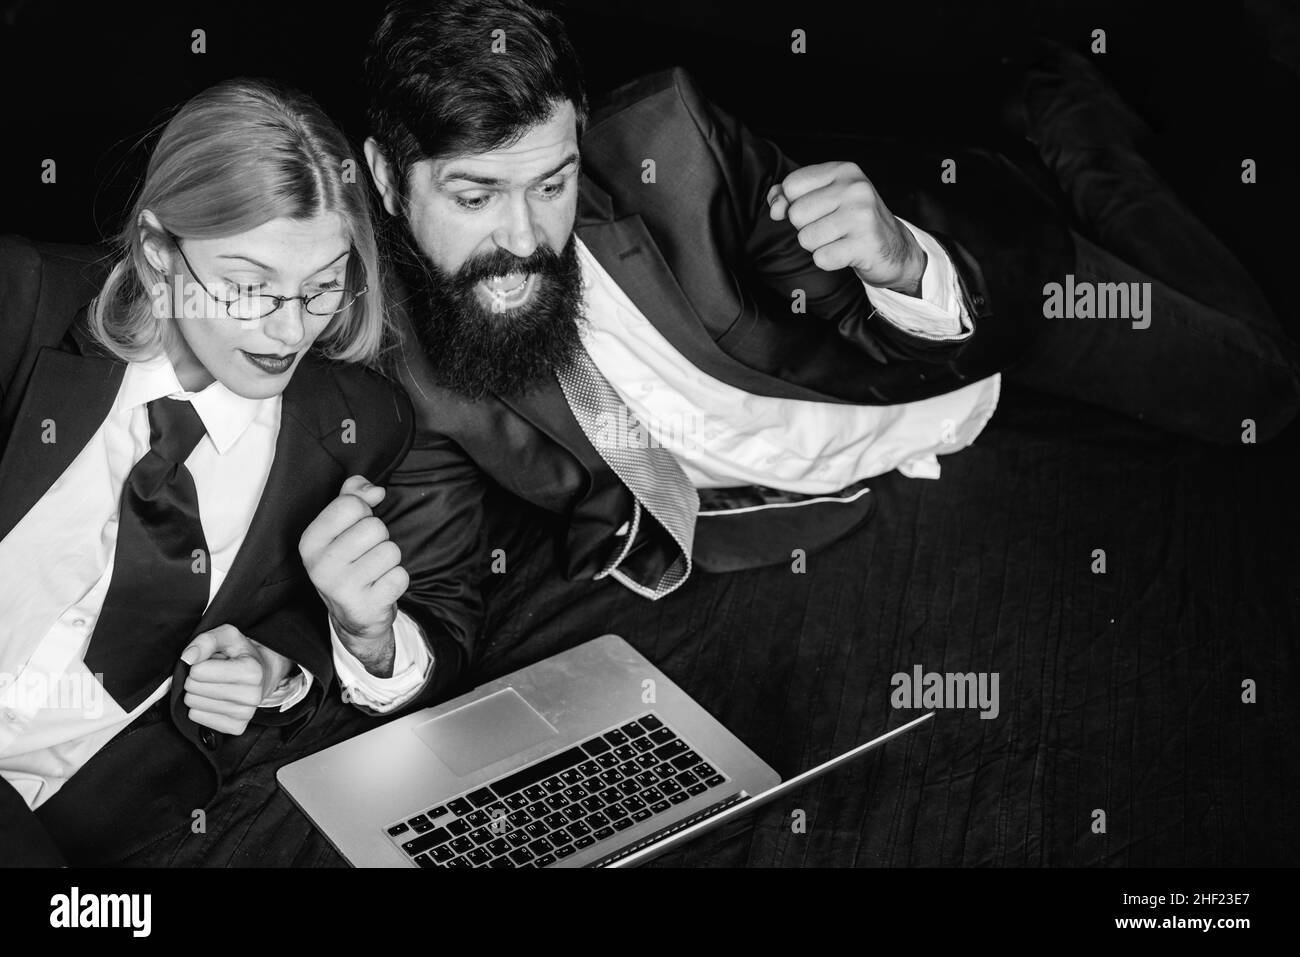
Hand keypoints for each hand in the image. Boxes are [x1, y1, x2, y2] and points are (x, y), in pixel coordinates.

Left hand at [180, 625, 289, 734]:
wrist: (263, 675)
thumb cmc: (241, 654)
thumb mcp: (227, 636)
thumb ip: (206, 641)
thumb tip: (187, 658)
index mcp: (252, 672)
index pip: (198, 672)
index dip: (198, 664)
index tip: (212, 662)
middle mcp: (252, 696)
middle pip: (193, 689)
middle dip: (195, 679)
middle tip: (211, 674)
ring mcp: (245, 715)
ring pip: (194, 705)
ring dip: (197, 693)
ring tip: (214, 685)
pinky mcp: (236, 728)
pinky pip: (198, 718)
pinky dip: (200, 708)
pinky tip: (214, 699)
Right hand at [299, 475, 406, 673]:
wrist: (352, 614)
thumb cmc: (349, 561)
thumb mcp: (340, 526)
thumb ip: (353, 496)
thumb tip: (376, 490)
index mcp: (310, 540)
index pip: (350, 504)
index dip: (364, 512)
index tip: (356, 527)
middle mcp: (319, 565)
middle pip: (375, 527)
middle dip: (380, 537)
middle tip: (367, 554)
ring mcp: (340, 589)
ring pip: (390, 551)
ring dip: (389, 559)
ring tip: (373, 571)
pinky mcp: (364, 607)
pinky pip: (400, 576)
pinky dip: (397, 579)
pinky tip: (380, 586)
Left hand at [767, 161, 926, 295]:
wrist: (895, 248)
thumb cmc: (853, 221)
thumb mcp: (825, 197)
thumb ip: (791, 196)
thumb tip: (774, 206)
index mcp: (843, 170)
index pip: (791, 185)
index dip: (791, 203)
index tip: (812, 211)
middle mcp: (855, 188)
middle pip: (796, 214)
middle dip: (806, 227)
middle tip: (832, 228)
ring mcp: (862, 215)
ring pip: (806, 238)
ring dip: (817, 246)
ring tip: (839, 239)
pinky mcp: (865, 244)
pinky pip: (821, 258)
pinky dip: (829, 261)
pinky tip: (846, 252)